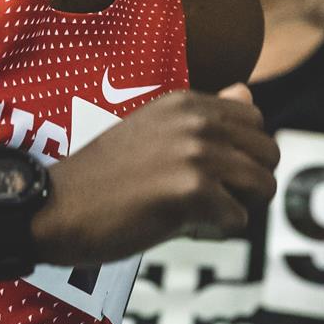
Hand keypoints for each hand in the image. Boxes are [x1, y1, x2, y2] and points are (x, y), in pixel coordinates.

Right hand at [33, 84, 278, 266]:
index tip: (208, 172)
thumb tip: (246, 91)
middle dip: (247, 184)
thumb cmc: (101, 177)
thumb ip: (204, 114)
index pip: (256, 121)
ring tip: (192, 212)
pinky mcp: (193, 193)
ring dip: (234, 208)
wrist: (54, 207)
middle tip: (204, 199)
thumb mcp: (153, 129)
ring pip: (262, 187)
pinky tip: (175, 225)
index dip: (241, 154)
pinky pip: (238, 221)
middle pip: (269, 155)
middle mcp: (196, 121)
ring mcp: (196, 155)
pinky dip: (212, 232)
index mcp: (186, 102)